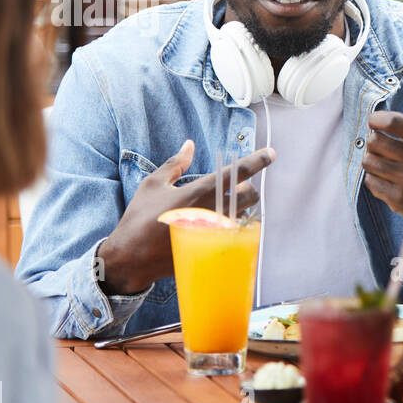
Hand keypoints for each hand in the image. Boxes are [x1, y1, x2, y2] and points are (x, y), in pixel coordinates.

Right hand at [100, 140, 273, 294]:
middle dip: (248, 188)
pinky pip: (237, 237)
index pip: (236, 172)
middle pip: (250, 195)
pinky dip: (233, 228)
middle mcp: (212, 212)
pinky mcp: (214, 251)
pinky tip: (220, 227)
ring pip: (245, 216)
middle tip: (236, 187)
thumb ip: (175, 164)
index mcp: (198, 192)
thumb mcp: (153, 185)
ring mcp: (216, 233)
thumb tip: (189, 145)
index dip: (257, 161)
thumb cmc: (139, 218)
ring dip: (240, 208)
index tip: (271, 153)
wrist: (131, 258)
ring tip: (222, 208)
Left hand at [364, 69, 402, 239]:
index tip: (376, 122)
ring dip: (370, 158)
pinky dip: (373, 178)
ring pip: (370, 162)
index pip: (394, 123)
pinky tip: (385, 177)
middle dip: (372, 139)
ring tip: (380, 158)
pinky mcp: (400, 201)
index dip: (376, 119)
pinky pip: (371, 182)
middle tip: (378, 140)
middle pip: (376, 141)